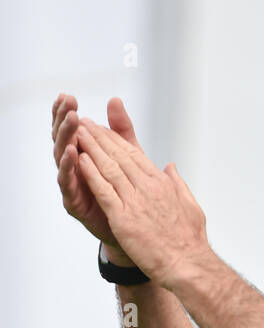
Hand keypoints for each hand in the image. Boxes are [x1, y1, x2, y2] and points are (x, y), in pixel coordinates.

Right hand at [52, 94, 138, 259]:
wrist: (137, 230)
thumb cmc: (130, 191)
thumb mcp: (128, 156)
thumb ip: (121, 130)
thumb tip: (114, 100)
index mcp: (84, 154)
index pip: (71, 129)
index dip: (66, 113)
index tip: (68, 97)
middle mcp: (74, 167)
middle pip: (63, 139)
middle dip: (64, 120)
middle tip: (68, 104)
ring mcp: (73, 185)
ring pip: (62, 158)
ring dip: (66, 139)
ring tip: (72, 124)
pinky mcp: (74, 203)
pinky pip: (68, 183)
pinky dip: (68, 168)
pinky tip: (72, 153)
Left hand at [75, 119, 210, 287]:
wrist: (187, 265)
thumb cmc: (191, 241)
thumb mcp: (191, 206)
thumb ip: (178, 184)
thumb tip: (171, 167)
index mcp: (162, 183)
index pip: (135, 155)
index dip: (116, 140)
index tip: (104, 130)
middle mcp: (148, 187)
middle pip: (119, 156)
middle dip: (100, 137)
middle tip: (85, 124)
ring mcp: (135, 202)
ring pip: (109, 168)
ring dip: (91, 149)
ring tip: (78, 135)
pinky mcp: (123, 218)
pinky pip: (103, 190)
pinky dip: (90, 173)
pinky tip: (80, 161)